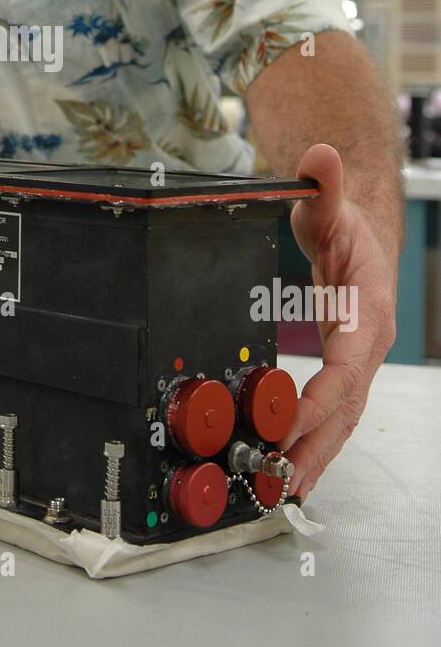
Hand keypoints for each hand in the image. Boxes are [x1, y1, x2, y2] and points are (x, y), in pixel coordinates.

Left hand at [281, 143, 396, 500]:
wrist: (361, 234)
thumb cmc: (346, 225)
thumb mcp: (329, 203)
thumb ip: (324, 186)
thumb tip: (322, 156)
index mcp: (367, 313)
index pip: (346, 367)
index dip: (319, 399)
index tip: (288, 425)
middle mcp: (367, 346)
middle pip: (345, 408)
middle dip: (315, 447)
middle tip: (281, 481)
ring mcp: (356, 363)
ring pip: (339, 421)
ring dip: (312, 455)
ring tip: (279, 490)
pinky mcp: (341, 372)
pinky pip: (329, 415)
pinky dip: (310, 442)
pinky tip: (287, 467)